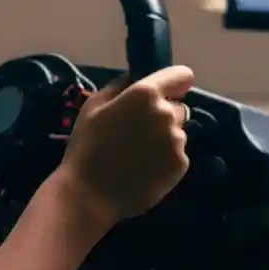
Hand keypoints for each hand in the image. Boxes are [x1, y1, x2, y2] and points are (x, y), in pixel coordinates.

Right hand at [53, 65, 194, 229]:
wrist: (90, 194)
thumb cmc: (87, 146)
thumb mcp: (93, 106)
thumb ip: (118, 86)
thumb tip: (134, 79)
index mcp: (146, 94)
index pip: (181, 75)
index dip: (175, 83)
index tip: (165, 92)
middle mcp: (167, 114)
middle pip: (178, 108)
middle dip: (163, 116)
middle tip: (139, 132)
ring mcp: (177, 141)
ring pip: (177, 133)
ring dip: (164, 139)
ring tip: (138, 155)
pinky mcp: (181, 165)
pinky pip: (177, 155)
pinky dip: (165, 160)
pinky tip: (144, 169)